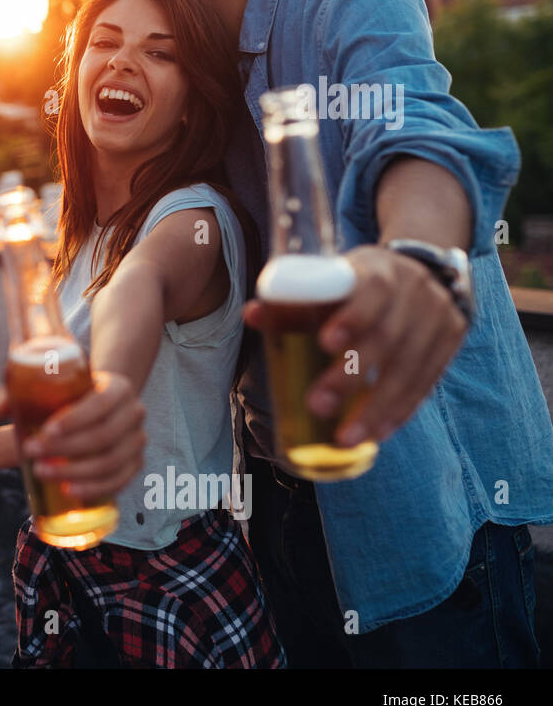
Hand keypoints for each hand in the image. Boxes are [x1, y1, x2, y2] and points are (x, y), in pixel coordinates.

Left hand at [16, 371, 146, 501]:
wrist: (98, 406)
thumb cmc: (69, 395)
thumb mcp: (49, 385)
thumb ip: (17, 392)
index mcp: (118, 387)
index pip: (100, 404)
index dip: (74, 419)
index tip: (44, 430)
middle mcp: (134, 413)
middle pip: (103, 436)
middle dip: (65, 448)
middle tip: (31, 452)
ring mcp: (137, 441)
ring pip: (110, 462)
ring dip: (74, 471)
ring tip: (41, 471)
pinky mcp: (134, 464)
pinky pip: (118, 481)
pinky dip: (94, 488)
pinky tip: (70, 490)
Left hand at [243, 244, 467, 446]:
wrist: (422, 267)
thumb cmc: (359, 282)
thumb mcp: (333, 278)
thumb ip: (293, 300)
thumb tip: (253, 315)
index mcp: (380, 270)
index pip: (372, 291)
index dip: (352, 318)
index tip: (325, 344)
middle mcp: (415, 291)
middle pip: (387, 337)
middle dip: (352, 375)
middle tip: (317, 405)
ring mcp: (439, 316)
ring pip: (410, 368)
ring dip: (376, 408)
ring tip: (345, 438)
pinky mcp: (452, 340)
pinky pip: (427, 382)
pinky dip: (400, 410)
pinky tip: (377, 433)